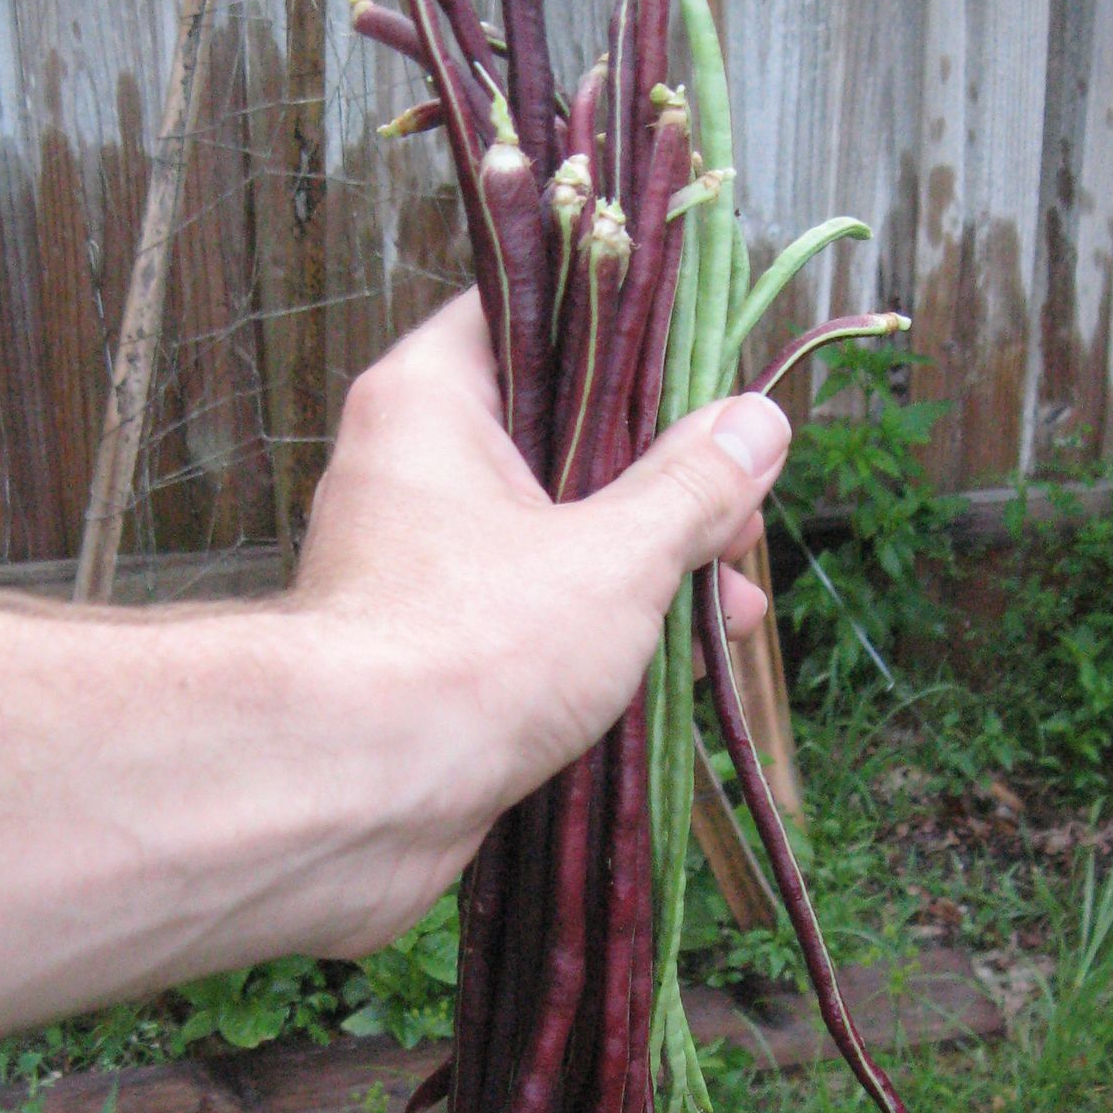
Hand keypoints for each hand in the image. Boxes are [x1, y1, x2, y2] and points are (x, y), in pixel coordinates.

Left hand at [290, 287, 791, 906]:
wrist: (355, 797)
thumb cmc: (471, 648)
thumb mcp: (616, 555)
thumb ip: (692, 487)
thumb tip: (757, 422)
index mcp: (430, 401)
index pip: (528, 314)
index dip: (624, 334)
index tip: (707, 365)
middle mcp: (409, 468)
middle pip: (559, 435)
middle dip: (663, 482)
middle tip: (743, 518)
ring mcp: (417, 563)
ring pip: (551, 533)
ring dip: (645, 566)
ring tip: (732, 608)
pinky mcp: (430, 648)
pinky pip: (529, 610)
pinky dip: (599, 629)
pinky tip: (678, 664)